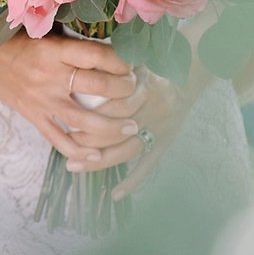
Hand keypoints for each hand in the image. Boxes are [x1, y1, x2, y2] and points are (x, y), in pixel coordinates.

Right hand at [0, 31, 140, 162]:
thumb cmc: (17, 39)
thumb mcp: (46, 33)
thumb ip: (74, 43)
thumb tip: (111, 49)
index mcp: (56, 50)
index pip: (98, 56)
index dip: (121, 62)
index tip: (132, 66)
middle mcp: (51, 76)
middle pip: (98, 87)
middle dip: (124, 92)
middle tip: (136, 92)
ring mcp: (42, 100)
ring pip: (83, 121)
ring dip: (111, 126)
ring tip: (130, 127)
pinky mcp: (33, 116)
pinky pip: (59, 139)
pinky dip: (79, 150)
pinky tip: (97, 155)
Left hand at [63, 68, 188, 196]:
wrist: (188, 78)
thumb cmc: (155, 67)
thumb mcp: (136, 60)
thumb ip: (115, 63)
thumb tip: (85, 63)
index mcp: (143, 89)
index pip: (114, 107)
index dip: (90, 115)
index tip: (67, 117)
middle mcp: (151, 111)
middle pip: (116, 131)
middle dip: (87, 139)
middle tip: (64, 143)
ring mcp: (158, 130)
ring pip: (127, 151)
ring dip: (99, 161)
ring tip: (73, 165)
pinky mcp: (164, 143)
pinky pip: (148, 165)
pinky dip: (132, 182)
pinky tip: (114, 194)